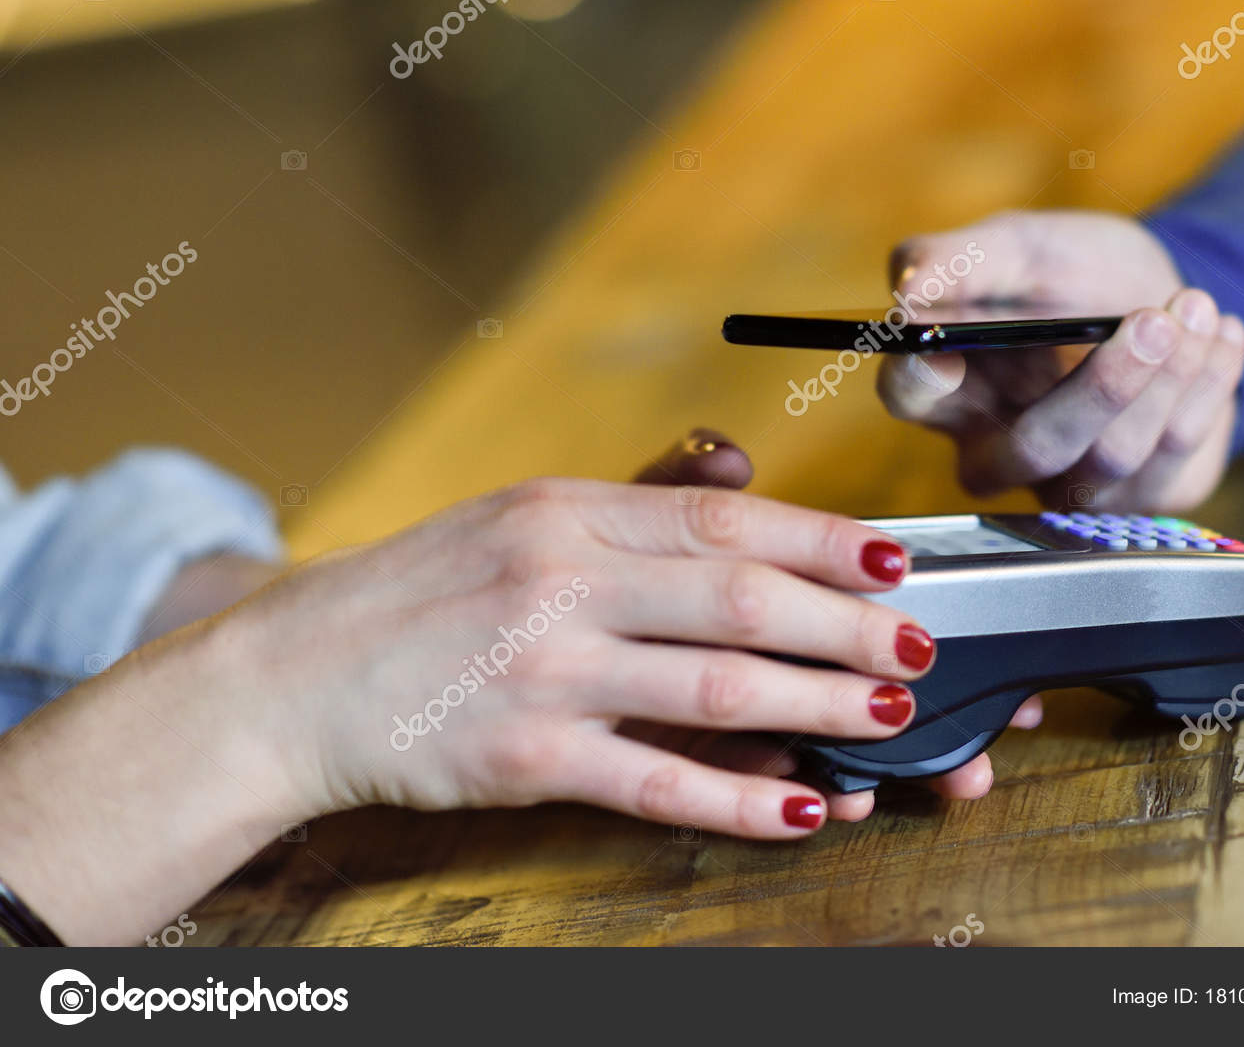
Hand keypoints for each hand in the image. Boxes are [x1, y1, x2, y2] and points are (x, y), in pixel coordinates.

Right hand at [214, 474, 959, 839]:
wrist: (294, 676)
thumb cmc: (426, 591)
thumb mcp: (521, 516)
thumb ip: (634, 501)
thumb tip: (741, 466)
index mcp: (568, 510)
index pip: (724, 517)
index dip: (823, 540)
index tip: (895, 559)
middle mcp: (561, 578)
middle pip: (741, 598)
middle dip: (849, 626)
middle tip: (919, 647)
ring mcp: (544, 670)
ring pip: (716, 687)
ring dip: (820, 706)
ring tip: (888, 716)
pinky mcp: (525, 758)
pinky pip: (657, 781)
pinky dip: (741, 799)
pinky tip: (805, 808)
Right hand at [877, 210, 1243, 511]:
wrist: (1160, 293)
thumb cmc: (1070, 273)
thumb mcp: (1018, 246)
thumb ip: (958, 258)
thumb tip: (908, 288)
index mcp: (950, 386)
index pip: (911, 399)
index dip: (923, 383)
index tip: (946, 354)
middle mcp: (998, 449)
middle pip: (1033, 448)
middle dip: (1102, 387)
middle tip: (1153, 320)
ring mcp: (1067, 481)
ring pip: (1111, 455)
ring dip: (1166, 376)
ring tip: (1195, 307)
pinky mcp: (1139, 493)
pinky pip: (1174, 456)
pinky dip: (1207, 385)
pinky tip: (1220, 334)